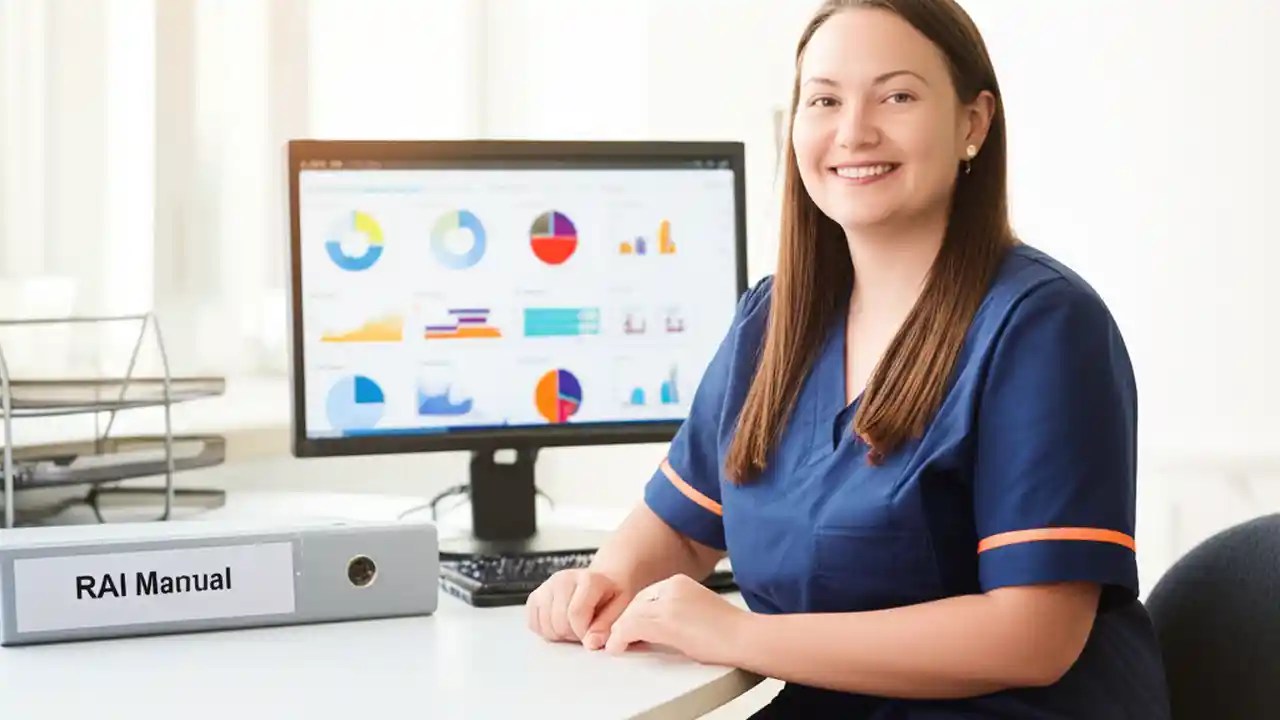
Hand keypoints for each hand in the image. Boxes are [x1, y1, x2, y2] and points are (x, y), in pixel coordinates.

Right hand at [525, 568, 632, 649]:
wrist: (603, 580)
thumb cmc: (612, 594)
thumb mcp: (621, 607)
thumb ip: (606, 626)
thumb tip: (591, 644)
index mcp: (587, 580)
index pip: (575, 613)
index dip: (583, 632)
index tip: (592, 636)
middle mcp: (563, 579)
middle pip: (558, 621)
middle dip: (573, 634)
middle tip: (585, 630)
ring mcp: (547, 586)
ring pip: (545, 625)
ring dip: (560, 634)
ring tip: (574, 627)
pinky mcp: (536, 595)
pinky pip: (533, 624)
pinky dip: (546, 631)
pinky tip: (561, 625)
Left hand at [604, 574, 748, 665]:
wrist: (745, 638)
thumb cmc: (730, 632)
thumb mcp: (697, 612)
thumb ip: (676, 614)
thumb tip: (656, 630)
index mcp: (680, 582)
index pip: (645, 596)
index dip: (635, 615)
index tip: (631, 630)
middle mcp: (672, 586)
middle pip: (636, 604)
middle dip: (626, 624)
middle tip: (622, 641)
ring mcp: (668, 602)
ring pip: (630, 615)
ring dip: (621, 633)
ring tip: (619, 646)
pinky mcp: (665, 620)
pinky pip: (630, 627)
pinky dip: (620, 639)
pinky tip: (618, 648)